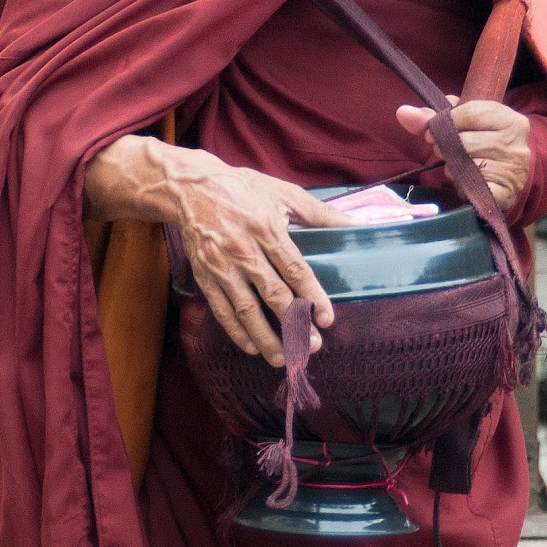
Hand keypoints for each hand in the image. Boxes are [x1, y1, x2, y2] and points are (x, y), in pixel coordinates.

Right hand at [169, 154, 349, 366]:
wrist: (190, 188)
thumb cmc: (243, 188)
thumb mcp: (284, 193)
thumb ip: (321, 213)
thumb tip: (356, 224)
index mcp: (266, 229)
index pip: (295, 270)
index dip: (313, 296)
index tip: (328, 318)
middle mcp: (244, 251)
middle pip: (272, 294)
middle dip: (294, 323)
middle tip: (313, 345)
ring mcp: (221, 266)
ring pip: (246, 309)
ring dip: (266, 337)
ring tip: (285, 357)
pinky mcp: (204, 275)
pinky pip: (221, 309)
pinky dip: (236, 331)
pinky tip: (252, 347)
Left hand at [396, 98, 532, 213]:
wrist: (507, 180)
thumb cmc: (481, 145)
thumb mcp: (461, 125)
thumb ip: (431, 117)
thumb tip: (403, 112)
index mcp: (509, 118)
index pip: (469, 113)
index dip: (444, 123)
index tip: (432, 133)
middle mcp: (516, 143)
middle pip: (465, 141)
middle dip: (446, 148)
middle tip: (446, 154)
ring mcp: (514, 170)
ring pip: (466, 166)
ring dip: (453, 169)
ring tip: (459, 169)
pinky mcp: (506, 194)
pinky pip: (473, 189)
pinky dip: (462, 188)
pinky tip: (466, 185)